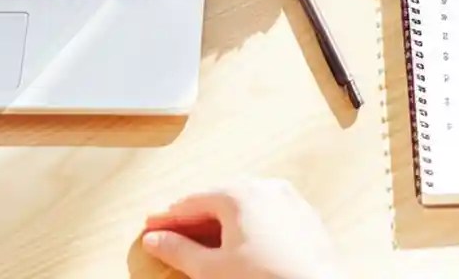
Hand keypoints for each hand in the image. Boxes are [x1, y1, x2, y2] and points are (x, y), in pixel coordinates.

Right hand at [141, 179, 342, 278]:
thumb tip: (155, 239)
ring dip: (223, 222)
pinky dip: (250, 227)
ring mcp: (290, 201)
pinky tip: (243, 246)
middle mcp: (266, 187)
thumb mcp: (212, 270)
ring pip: (246, 207)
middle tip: (174, 233)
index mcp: (238, 193)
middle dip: (196, 218)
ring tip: (206, 241)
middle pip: (219, 200)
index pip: (192, 202)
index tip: (152, 228)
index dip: (169, 217)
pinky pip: (269, 216)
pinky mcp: (307, 219)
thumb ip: (179, 251)